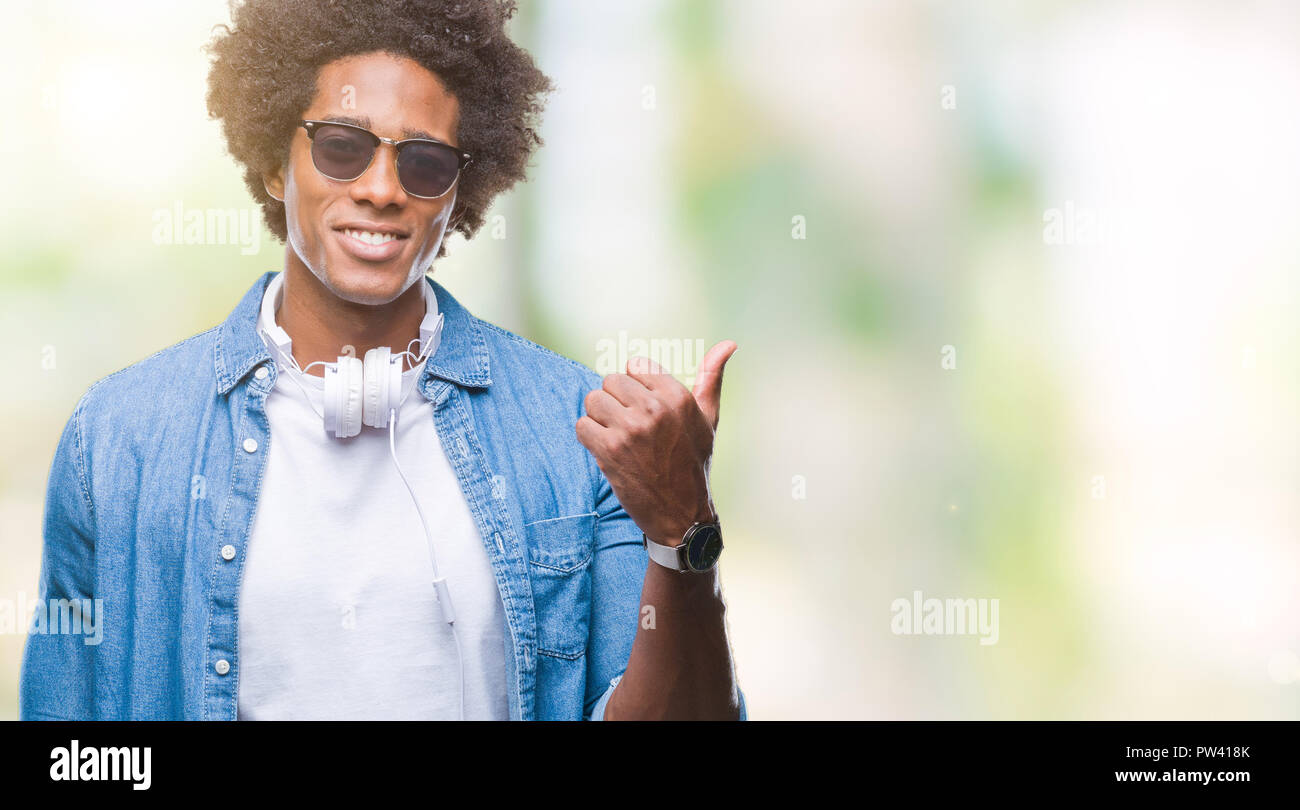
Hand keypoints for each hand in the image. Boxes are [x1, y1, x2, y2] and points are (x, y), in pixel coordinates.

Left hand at [576, 340, 737, 546]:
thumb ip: (711, 378)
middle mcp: (654, 409)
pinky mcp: (610, 449)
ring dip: (599, 418)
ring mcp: (631, 429)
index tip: (643, 408)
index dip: (635, 387)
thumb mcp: (708, 419)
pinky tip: (607, 450)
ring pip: (593, 400)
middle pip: (611, 380)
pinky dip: (589, 437)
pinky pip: (582, 425)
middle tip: (629, 426)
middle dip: (616, 401)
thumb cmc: (694, 464)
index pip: (636, 365)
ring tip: (617, 436)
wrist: (682, 514)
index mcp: (677, 396)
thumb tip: (729, 343)